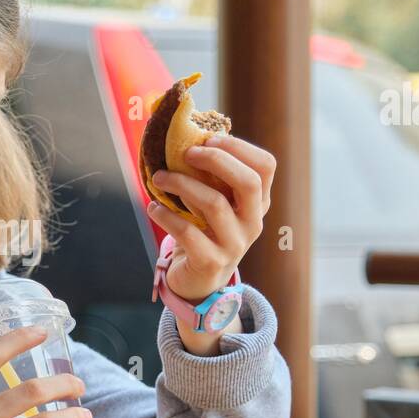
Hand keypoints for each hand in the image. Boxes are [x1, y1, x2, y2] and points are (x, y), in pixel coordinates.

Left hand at [147, 133, 276, 300]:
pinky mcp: (211, 262)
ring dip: (181, 184)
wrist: (199, 281)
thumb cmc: (204, 230)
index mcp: (258, 202)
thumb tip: (183, 137)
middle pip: (248, 182)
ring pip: (214, 204)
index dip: (238, 147)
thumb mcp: (214, 202)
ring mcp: (235, 244)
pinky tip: (153, 208)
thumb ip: (209, 176)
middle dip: (216, 160)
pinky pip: (188, 232)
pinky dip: (166, 215)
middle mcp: (252, 222)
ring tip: (158, 178)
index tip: (207, 139)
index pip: (265, 166)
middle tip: (185, 153)